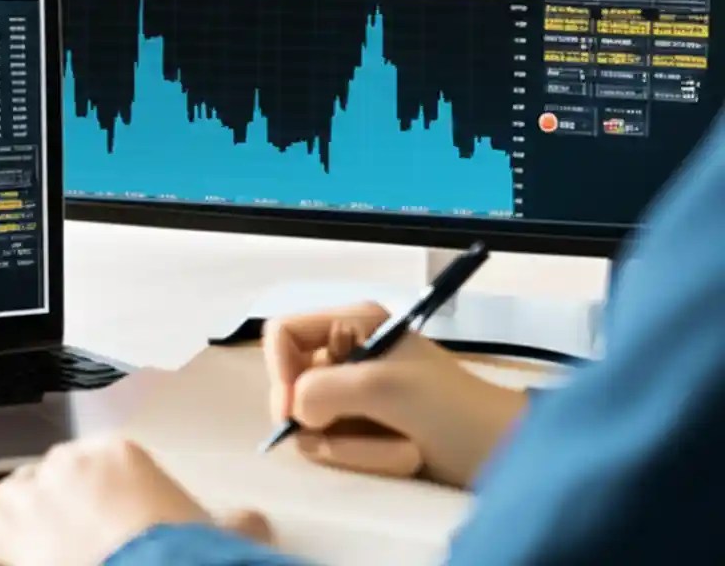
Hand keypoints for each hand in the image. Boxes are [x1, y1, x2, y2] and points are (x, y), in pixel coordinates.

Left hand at [0, 437, 270, 565]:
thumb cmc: (177, 555)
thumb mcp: (217, 531)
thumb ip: (234, 519)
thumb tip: (255, 521)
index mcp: (119, 451)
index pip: (103, 461)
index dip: (106, 491)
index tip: (112, 515)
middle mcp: (72, 461)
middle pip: (59, 471)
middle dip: (68, 498)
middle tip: (84, 534)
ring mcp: (36, 491)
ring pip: (20, 490)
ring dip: (30, 511)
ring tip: (51, 542)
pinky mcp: (9, 527)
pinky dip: (11, 538)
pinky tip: (32, 556)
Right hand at [263, 302, 527, 487]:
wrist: (504, 452)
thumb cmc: (449, 408)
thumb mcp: (382, 386)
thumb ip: (324, 389)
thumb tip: (297, 411)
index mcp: (352, 324)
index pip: (282, 334)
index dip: (279, 369)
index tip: (294, 409)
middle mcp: (346, 355)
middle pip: (292, 385)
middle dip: (325, 421)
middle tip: (358, 439)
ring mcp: (353, 395)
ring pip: (311, 424)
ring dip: (353, 447)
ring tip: (400, 450)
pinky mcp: (362, 430)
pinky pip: (333, 447)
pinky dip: (364, 458)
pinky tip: (401, 457)